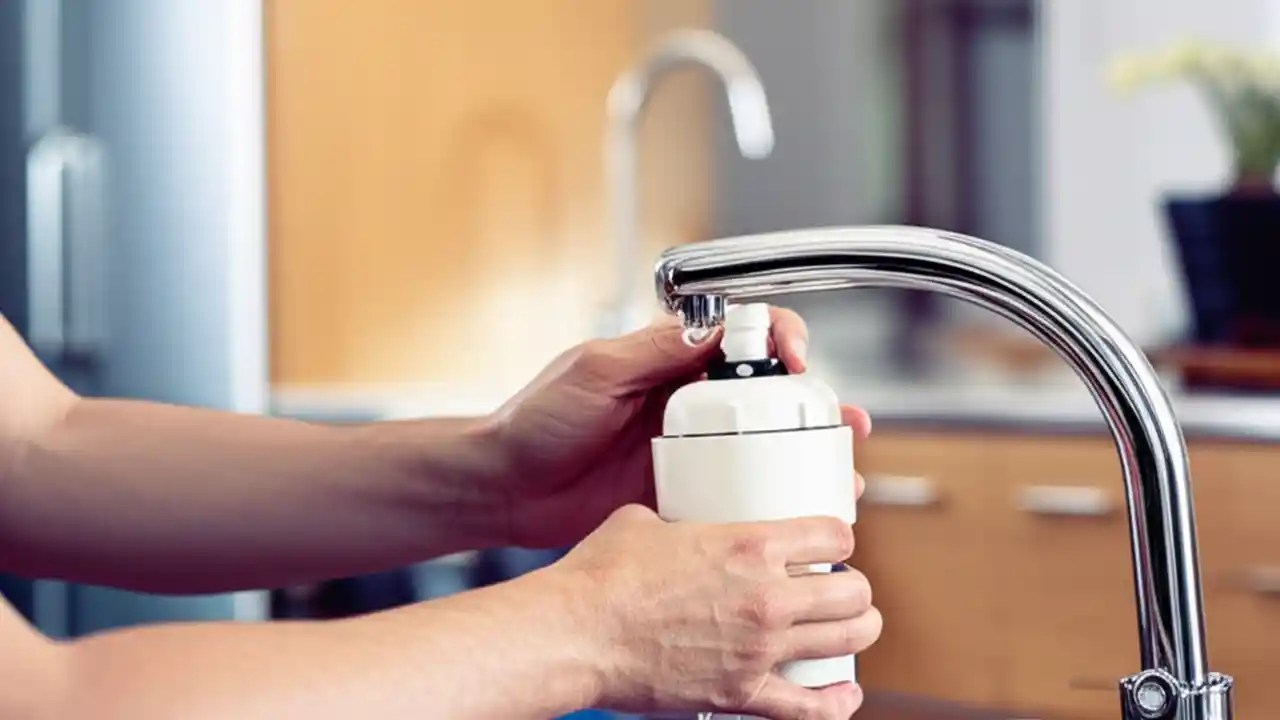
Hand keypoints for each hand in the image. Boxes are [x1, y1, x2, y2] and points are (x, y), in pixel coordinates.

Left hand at [489, 309, 871, 547]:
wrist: (505, 487)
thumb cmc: (535, 421)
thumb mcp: (595, 371)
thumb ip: (653, 349)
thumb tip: (712, 329)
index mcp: (670, 360)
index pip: (740, 335)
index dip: (779, 337)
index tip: (797, 356)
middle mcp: (688, 402)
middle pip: (770, 393)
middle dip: (817, 404)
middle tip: (844, 423)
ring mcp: (689, 450)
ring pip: (765, 447)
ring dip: (808, 455)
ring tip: (842, 470)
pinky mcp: (681, 494)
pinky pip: (737, 494)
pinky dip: (772, 501)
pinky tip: (796, 513)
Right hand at [554, 504, 881, 717]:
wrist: (575, 633)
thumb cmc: (601, 574)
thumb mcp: (645, 520)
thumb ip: (679, 519)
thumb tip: (675, 522)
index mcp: (750, 544)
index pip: (833, 534)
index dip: (839, 536)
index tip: (832, 542)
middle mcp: (767, 596)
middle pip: (852, 591)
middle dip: (854, 587)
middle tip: (842, 586)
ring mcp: (759, 649)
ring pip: (846, 640)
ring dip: (857, 631)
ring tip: (853, 626)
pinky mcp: (740, 693)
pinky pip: (809, 708)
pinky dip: (835, 703)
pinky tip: (846, 695)